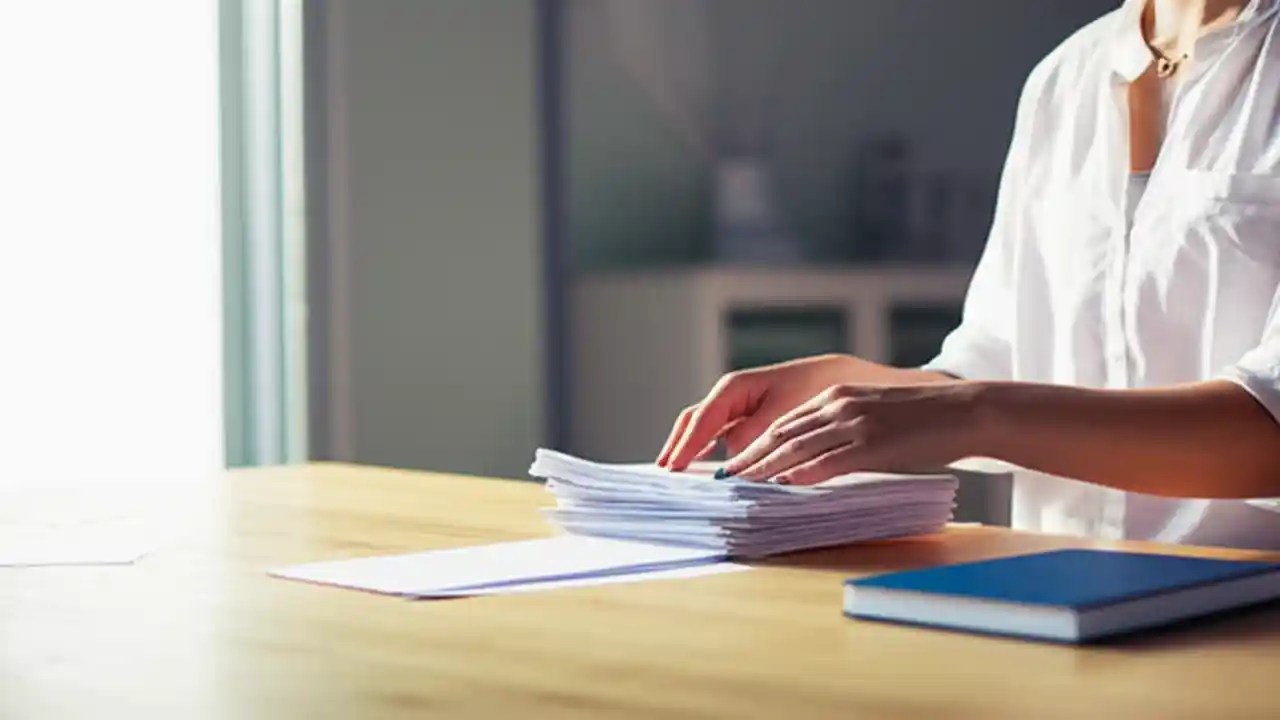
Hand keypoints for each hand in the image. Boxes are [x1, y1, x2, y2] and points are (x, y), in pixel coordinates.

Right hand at [657, 355, 865, 469]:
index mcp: (734, 388)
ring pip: (701, 428)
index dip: (687, 443)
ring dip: (687, 448)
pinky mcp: (743, 418)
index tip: (674, 466)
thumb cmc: (810, 389)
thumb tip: (732, 457)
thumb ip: (755, 433)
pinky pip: (715, 434)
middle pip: (693, 421)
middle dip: (677, 445)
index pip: (702, 419)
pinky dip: (704, 449)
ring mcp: (734, 406)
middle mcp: (729, 396)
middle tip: (663, 472)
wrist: (833, 378)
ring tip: (673, 471)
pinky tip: (698, 464)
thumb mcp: (784, 411)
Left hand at [721, 382, 985, 484]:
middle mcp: (839, 406)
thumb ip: (843, 432)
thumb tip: (815, 460)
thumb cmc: (923, 419)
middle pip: (781, 434)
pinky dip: (803, 474)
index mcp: (837, 397)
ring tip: (742, 486)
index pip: (784, 423)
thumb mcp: (874, 416)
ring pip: (797, 447)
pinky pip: (829, 461)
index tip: (735, 462)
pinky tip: (785, 486)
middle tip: (725, 478)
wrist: (964, 411)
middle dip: (749, 457)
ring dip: (765, 468)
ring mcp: (854, 424)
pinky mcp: (872, 444)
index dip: (755, 444)